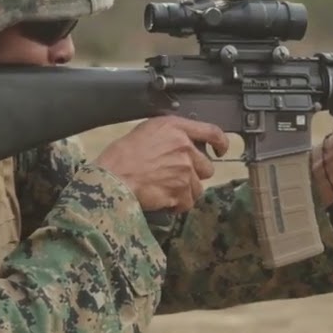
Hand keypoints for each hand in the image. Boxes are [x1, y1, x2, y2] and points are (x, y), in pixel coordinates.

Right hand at [94, 115, 229, 211]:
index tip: (220, 150)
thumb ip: (169, 135)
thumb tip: (181, 144)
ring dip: (184, 192)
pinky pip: (187, 203)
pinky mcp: (181, 191)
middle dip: (194, 175)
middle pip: (207, 167)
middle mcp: (184, 147)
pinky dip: (176, 205)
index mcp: (175, 128)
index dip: (221, 142)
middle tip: (174, 177)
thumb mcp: (145, 132)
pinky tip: (161, 199)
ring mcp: (184, 170)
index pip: (212, 132)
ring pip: (197, 188)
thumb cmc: (120, 156)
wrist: (112, 178)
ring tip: (163, 190)